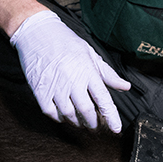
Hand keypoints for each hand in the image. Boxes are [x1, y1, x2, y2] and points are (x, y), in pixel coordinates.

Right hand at [9, 10, 129, 131]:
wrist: (37, 33)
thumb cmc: (65, 42)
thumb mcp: (90, 54)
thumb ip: (108, 73)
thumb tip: (125, 87)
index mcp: (87, 71)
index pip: (103, 99)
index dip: (111, 117)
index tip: (116, 129)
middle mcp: (72, 81)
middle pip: (86, 111)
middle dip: (93, 122)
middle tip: (95, 125)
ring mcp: (55, 87)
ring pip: (69, 115)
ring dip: (77, 122)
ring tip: (81, 121)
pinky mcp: (40, 90)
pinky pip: (51, 112)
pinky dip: (59, 118)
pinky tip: (64, 115)